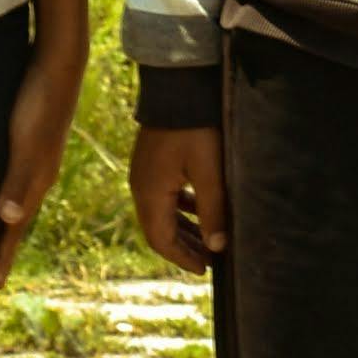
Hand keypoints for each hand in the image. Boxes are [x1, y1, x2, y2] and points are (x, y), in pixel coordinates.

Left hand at [0, 43, 86, 291]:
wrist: (59, 61)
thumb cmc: (39, 100)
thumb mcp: (27, 141)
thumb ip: (19, 179)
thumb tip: (8, 220)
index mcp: (38, 180)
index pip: (17, 228)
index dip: (3, 255)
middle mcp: (37, 173)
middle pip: (16, 217)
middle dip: (1, 243)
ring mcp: (33, 154)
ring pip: (13, 196)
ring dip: (0, 218)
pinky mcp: (26, 136)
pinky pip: (8, 173)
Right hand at [131, 121, 228, 272]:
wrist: (177, 87)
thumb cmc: (194, 129)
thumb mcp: (208, 171)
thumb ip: (213, 210)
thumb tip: (217, 247)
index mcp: (150, 193)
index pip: (161, 240)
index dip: (182, 258)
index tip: (205, 270)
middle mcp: (141, 187)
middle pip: (159, 230)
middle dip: (184, 248)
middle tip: (209, 261)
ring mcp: (144, 174)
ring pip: (162, 213)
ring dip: (183, 229)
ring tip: (207, 241)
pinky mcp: (151, 163)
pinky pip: (163, 196)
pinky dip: (180, 209)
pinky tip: (199, 209)